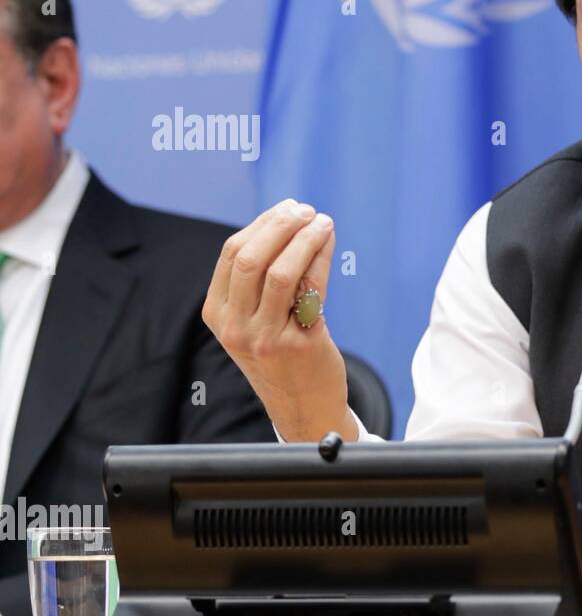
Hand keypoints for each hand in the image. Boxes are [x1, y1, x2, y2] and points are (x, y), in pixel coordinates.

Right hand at [202, 198, 354, 441]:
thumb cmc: (282, 354)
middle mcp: (235, 326)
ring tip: (323, 223)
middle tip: (306, 211)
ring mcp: (264, 338)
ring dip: (305, 240)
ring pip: (281, 272)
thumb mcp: (254, 320)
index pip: (232, 254)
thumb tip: (288, 221)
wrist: (304, 406)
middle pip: (251, 258)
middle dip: (281, 226)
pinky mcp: (298, 345)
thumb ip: (259, 280)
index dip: (262, 225)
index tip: (288, 209)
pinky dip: (322, 262)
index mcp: (217, 313)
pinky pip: (311, 291)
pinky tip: (329, 247)